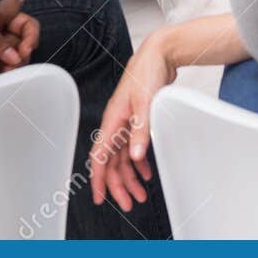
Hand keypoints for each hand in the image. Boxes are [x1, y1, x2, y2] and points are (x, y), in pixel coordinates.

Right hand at [88, 36, 174, 210]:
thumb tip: (136, 156)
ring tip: (141, 194)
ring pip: (123, 158)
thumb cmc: (147, 73)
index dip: (99, 179)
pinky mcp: (136, 120)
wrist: (159, 54)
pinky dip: (139, 162)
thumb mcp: (145, 103)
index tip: (101, 198)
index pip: (100, 157)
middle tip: (130, 203)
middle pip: (112, 163)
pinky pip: (133, 148)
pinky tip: (147, 172)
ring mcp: (126, 123)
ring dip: (131, 177)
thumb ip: (141, 130)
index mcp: (112, 121)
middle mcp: (116, 124)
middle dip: (119, 185)